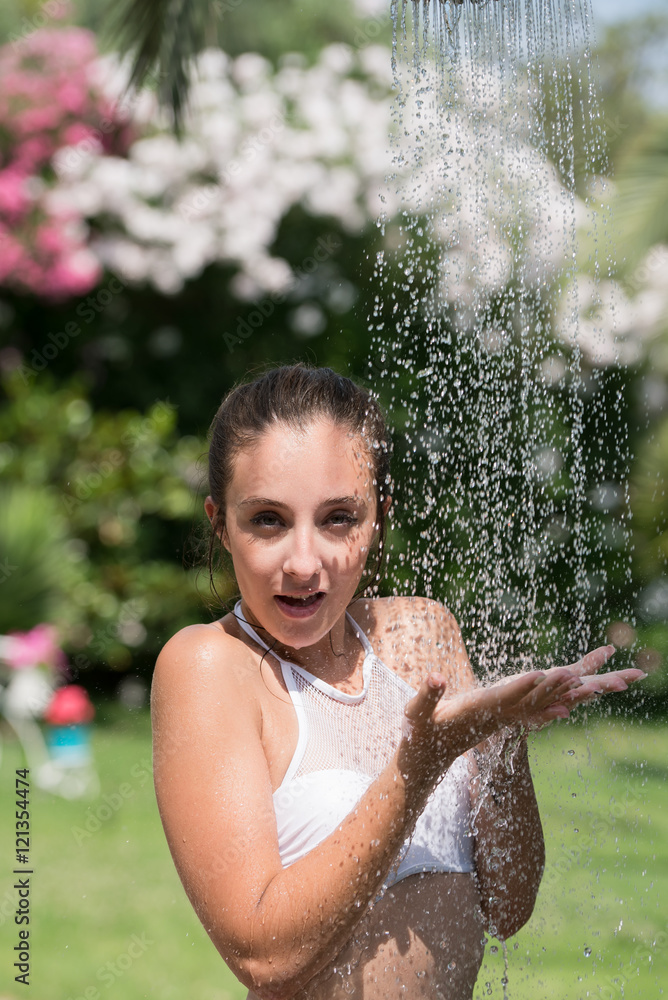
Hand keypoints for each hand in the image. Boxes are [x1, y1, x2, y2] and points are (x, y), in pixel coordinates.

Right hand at [400, 646, 645, 781]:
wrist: (424, 764)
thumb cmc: (417, 737)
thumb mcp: (416, 714)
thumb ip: (427, 695)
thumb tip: (435, 678)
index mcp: (474, 713)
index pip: (503, 697)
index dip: (522, 685)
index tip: (542, 674)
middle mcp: (492, 719)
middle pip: (526, 700)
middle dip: (549, 687)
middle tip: (576, 672)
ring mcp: (497, 723)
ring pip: (532, 706)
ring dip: (555, 694)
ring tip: (579, 680)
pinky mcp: (497, 723)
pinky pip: (528, 714)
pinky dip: (547, 708)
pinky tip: (564, 708)